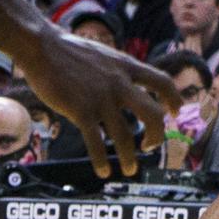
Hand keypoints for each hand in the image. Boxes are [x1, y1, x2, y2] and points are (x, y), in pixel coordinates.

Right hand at [17, 30, 174, 177]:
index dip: (173, 98)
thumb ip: (118, 71)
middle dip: (157, 135)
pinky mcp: (81, 111)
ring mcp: (101, 99)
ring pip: (125, 135)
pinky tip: (103, 171)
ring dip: (129, 157)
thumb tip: (126, 85)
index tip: (175, 112)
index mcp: (127, 67)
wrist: (42, 47)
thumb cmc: (68, 50)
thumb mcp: (104, 55)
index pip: (162, 82)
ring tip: (129, 169)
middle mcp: (120, 84)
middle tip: (151, 146)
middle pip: (152, 114)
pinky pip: (96, 142)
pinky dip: (101, 160)